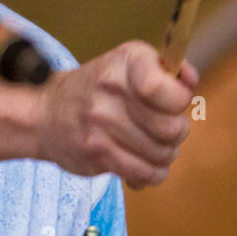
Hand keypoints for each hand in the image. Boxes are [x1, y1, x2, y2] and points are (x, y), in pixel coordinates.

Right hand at [35, 40, 197, 187]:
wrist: (45, 113)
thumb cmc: (98, 88)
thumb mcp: (128, 64)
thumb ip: (166, 70)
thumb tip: (191, 79)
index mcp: (126, 62)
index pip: (164, 88)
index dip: (179, 100)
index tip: (174, 102)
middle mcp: (112, 90)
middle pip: (171, 127)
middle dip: (178, 132)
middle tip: (168, 129)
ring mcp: (102, 123)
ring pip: (163, 153)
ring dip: (166, 154)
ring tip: (154, 145)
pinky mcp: (98, 153)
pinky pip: (146, 173)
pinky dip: (153, 173)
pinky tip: (145, 164)